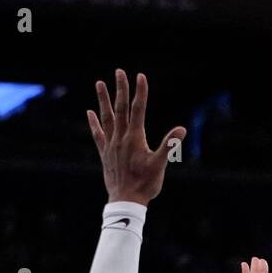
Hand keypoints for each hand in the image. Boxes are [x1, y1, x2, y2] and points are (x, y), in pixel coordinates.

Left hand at [87, 69, 186, 204]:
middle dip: (121, 89)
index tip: (140, 76)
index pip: (138, 110)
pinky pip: (98, 135)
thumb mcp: (160, 165)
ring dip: (103, 100)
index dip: (140, 92)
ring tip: (100, 83)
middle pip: (120, 109)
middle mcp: (121, 138)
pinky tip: (90, 112)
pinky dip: (94, 123)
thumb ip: (169, 145)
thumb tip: (181, 130)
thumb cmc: (145, 184)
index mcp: (135, 138)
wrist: (126, 201)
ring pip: (106, 117)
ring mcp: (111, 145)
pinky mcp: (105, 154)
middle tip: (119, 71)